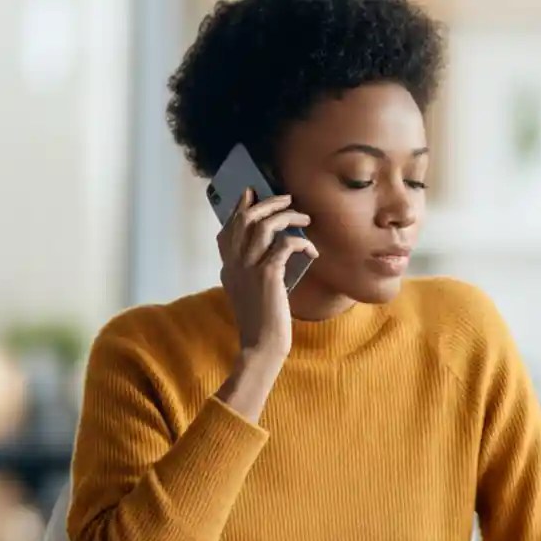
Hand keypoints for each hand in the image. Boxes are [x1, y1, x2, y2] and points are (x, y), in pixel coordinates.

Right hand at [217, 187, 317, 358]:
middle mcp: (234, 265)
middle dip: (268, 203)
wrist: (261, 346)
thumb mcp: (249, 293)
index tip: (252, 193)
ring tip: (304, 217)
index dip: (239, 208)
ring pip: (263, 226)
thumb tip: (274, 252)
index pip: (228, 229)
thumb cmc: (262, 323)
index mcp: (228, 269)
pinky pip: (284, 245)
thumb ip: (252, 272)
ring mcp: (248, 269)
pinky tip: (312, 249)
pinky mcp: (267, 276)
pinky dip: (300, 242)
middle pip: (246, 220)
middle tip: (287, 199)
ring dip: (286, 216)